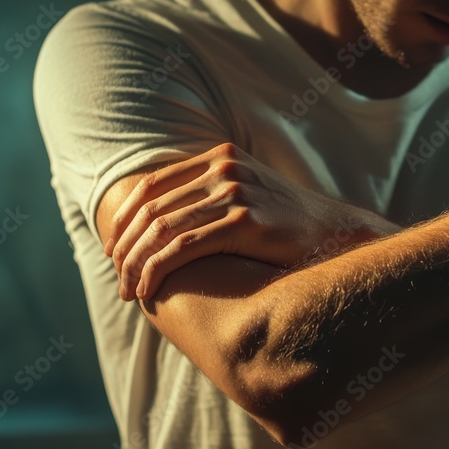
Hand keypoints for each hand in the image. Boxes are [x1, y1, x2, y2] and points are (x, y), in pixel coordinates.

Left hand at [104, 143, 382, 300]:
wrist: (335, 235)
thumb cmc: (286, 227)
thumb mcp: (247, 198)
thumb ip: (210, 198)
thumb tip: (162, 224)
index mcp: (219, 158)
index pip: (151, 186)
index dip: (124, 221)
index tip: (113, 252)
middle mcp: (224, 168)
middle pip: (151, 209)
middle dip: (126, 248)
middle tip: (119, 280)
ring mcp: (235, 192)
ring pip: (161, 230)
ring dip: (136, 265)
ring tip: (130, 291)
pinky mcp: (244, 220)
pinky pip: (182, 247)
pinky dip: (157, 270)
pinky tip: (149, 290)